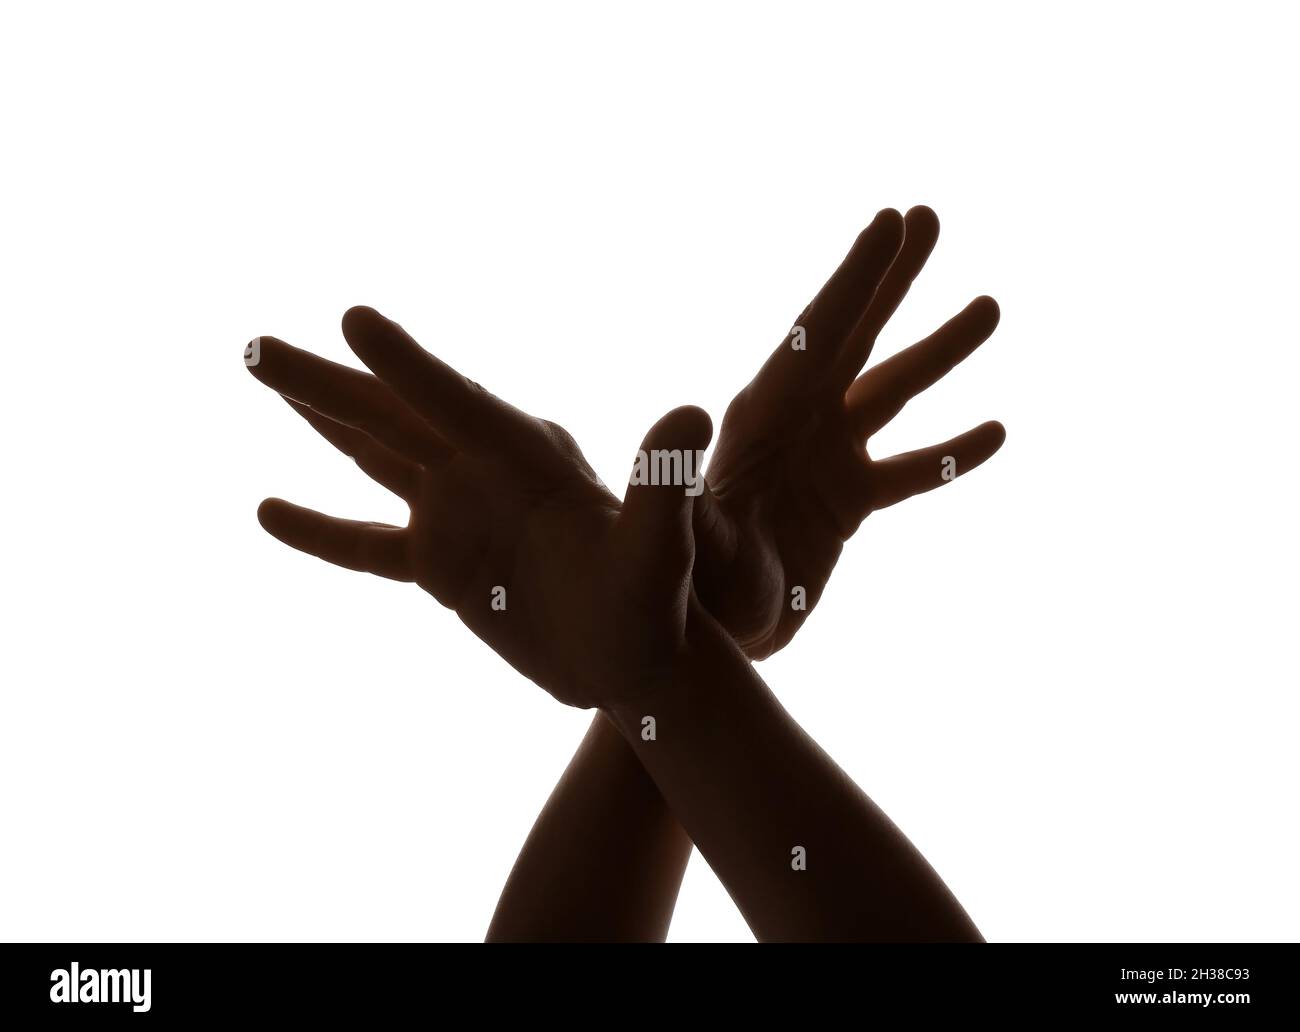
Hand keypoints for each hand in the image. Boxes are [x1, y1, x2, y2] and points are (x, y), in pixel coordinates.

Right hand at [248, 307, 712, 708]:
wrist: (639, 660)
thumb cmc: (658, 603)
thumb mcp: (661, 548)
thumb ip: (662, 484)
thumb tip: (690, 413)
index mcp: (529, 455)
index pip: (456, 403)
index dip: (406, 366)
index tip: (354, 321)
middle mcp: (485, 470)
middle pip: (392, 415)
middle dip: (326, 381)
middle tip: (257, 343)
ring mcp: (458, 513)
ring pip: (374, 455)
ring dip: (319, 417)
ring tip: (265, 371)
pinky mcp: (442, 564)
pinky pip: (366, 545)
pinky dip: (320, 530)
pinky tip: (269, 510)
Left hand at [692, 206, 1004, 657]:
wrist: (712, 637)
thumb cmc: (692, 589)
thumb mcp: (686, 538)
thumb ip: (686, 485)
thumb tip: (694, 417)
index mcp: (760, 418)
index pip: (815, 335)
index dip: (853, 279)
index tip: (889, 220)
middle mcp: (797, 425)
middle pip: (854, 337)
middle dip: (890, 279)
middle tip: (928, 215)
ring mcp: (826, 460)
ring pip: (893, 392)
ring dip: (940, 350)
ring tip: (989, 305)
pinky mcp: (847, 504)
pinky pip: (912, 472)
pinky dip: (951, 456)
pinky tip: (995, 432)